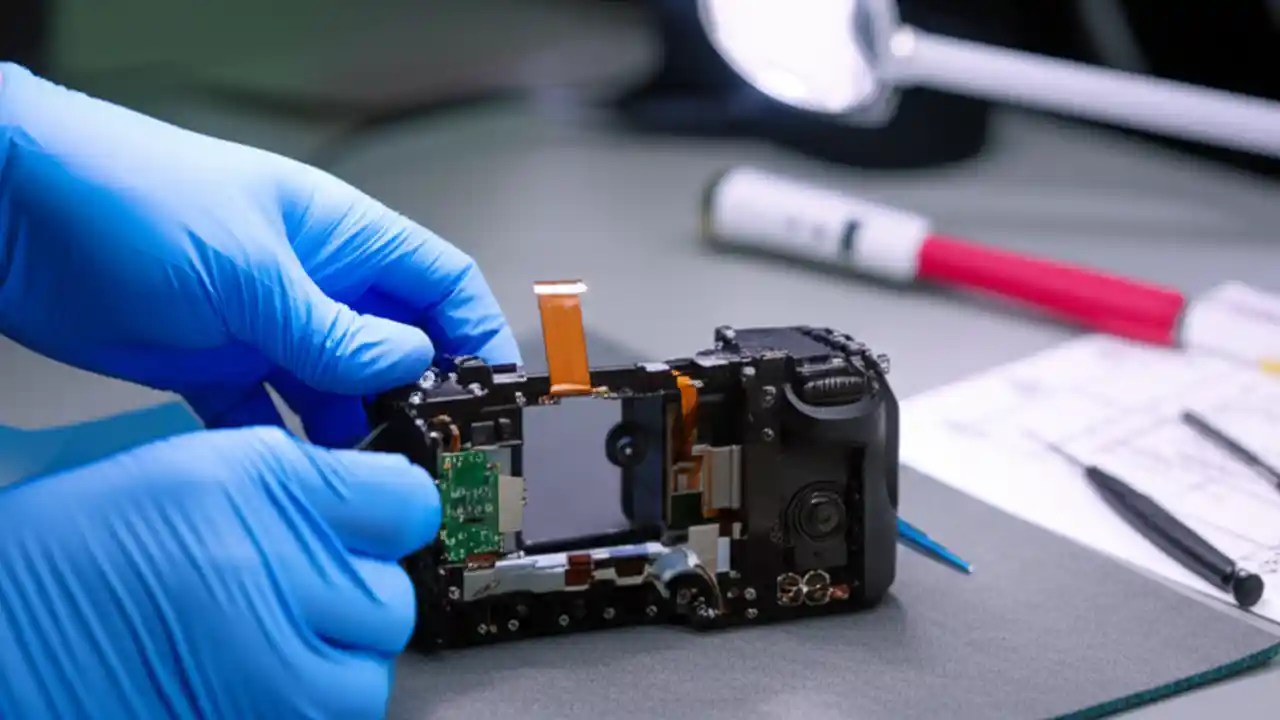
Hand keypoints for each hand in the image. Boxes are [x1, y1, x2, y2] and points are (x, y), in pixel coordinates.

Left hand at [0, 63, 518, 446]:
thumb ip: (334, 332)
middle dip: (420, 395)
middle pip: (394, 345)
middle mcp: (315, 283)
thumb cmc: (133, 199)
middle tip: (434, 451)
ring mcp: (267, 325)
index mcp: (342, 238)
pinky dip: (286, 448)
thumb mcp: (253, 274)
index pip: (438, 282)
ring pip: (338, 389)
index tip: (494, 392)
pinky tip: (297, 479)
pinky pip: (270, 416)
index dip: (474, 332)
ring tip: (368, 474)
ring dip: (355, 430)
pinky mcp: (215, 366)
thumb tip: (412, 364)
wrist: (17, 215)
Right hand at [0, 426, 439, 718]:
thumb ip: (305, 486)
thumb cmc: (76, 556)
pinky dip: (300, 711)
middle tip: (288, 598)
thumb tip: (390, 509)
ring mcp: (268, 673)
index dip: (390, 517)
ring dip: (330, 668)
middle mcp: (273, 575)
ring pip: (369, 678)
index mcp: (261, 490)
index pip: (411, 503)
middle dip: (352, 600)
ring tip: (257, 650)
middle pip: (394, 599)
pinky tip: (243, 686)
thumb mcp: (195, 473)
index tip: (374, 528)